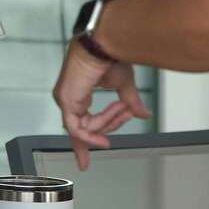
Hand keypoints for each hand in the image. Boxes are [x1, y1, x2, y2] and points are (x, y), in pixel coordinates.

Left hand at [52, 41, 151, 170]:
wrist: (105, 44)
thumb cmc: (111, 56)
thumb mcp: (123, 84)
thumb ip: (130, 101)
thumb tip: (143, 115)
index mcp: (78, 93)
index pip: (79, 124)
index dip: (84, 143)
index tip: (84, 164)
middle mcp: (68, 97)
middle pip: (84, 129)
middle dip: (106, 129)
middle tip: (127, 115)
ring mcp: (64, 99)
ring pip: (86, 129)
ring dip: (108, 123)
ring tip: (124, 108)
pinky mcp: (65, 101)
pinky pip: (77, 129)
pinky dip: (90, 137)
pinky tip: (104, 141)